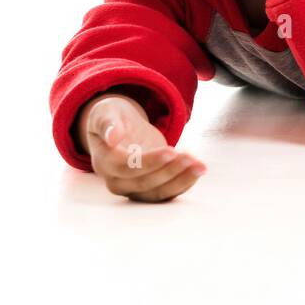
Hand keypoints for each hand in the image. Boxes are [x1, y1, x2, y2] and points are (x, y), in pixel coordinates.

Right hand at [78, 92, 206, 201]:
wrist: (120, 129)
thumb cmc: (112, 118)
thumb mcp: (105, 112)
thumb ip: (107, 123)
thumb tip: (112, 136)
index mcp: (104, 162)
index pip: (126, 168)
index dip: (149, 162)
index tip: (171, 151)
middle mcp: (117, 181)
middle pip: (144, 184)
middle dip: (169, 171)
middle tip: (190, 157)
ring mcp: (134, 188)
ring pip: (157, 193)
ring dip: (180, 181)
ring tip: (200, 166)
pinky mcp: (150, 188)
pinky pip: (167, 193)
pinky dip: (184, 184)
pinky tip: (198, 170)